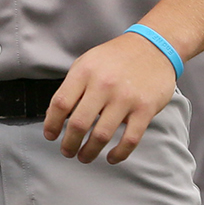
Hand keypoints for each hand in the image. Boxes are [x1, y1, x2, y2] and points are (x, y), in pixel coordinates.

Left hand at [44, 32, 178, 163]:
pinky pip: (130, 139)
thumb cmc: (115, 58)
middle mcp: (103, 85)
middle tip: (67, 151)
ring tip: (84, 157)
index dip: (51, 124)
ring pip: (102, 135)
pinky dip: (119, 154)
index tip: (50, 136)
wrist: (153, 47)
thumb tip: (56, 116)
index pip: (60, 104)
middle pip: (78, 124)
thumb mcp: (87, 62)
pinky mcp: (145, 109)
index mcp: (85, 72)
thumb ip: (72, 86)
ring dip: (89, 152)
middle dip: (69, 143)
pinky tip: (111, 157)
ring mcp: (125, 98)